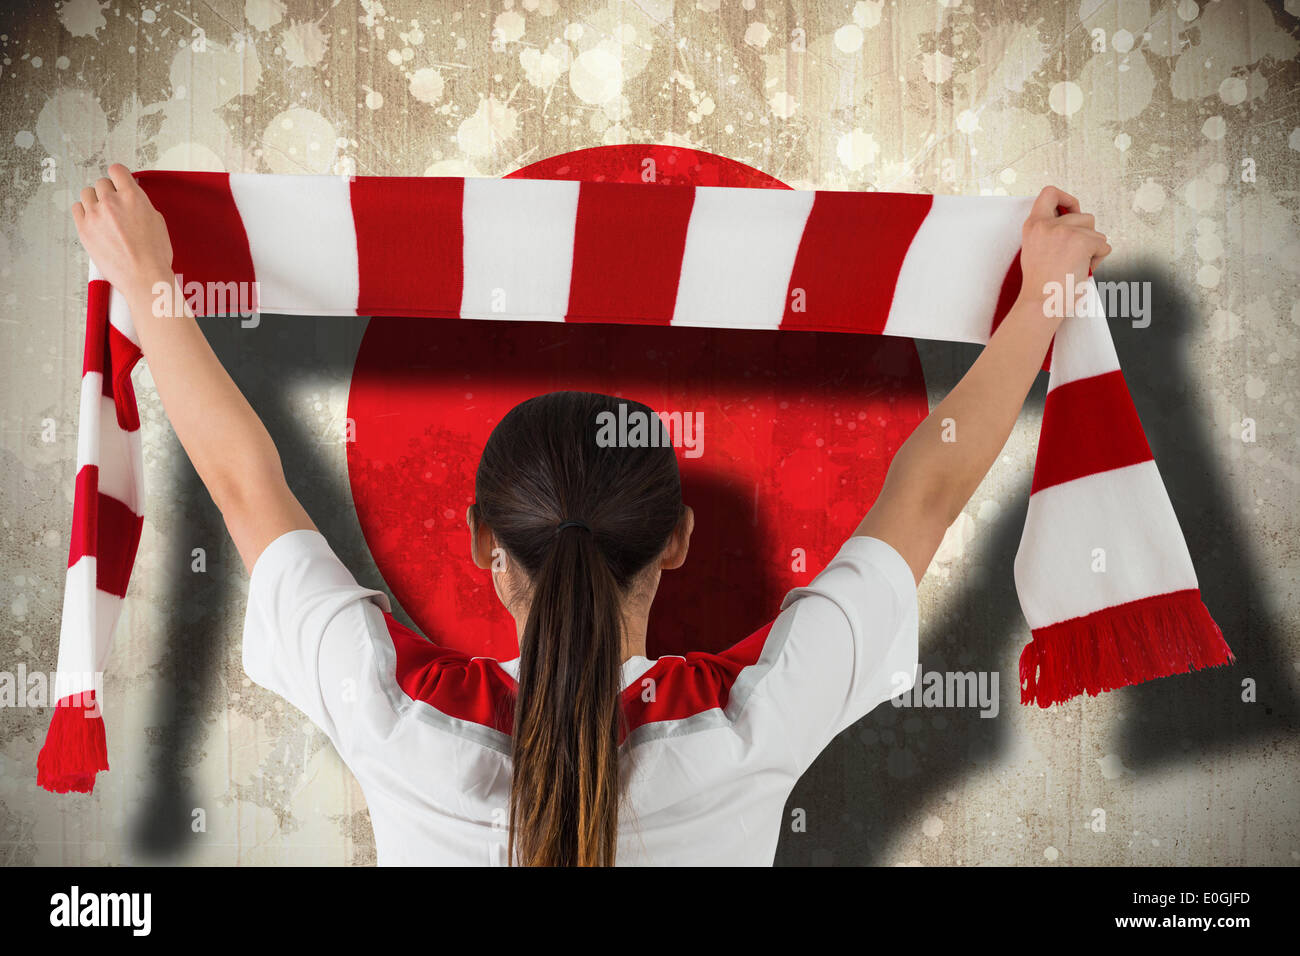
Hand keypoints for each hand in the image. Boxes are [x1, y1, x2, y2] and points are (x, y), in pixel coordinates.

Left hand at [71, 164, 173, 299]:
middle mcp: (111, 202)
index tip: (118, 181)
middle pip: (101, 183)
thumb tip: (132, 200)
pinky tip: (93, 220)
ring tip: (102, 213)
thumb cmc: (154, 255)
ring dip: (94, 200)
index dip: (118, 175)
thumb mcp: (157, 222)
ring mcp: (95, 215)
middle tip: (114, 204)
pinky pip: (77, 209)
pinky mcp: (84, 228)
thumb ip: (141, 205)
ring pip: (87, 194)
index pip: (117, 170)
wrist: (143, 276)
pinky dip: (84, 211)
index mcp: (132, 197)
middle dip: (108, 192)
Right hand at [1017, 186, 1110, 317]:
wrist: (1040, 302)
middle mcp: (1047, 225)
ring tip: (1076, 264)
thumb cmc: (1041, 283)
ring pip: (1096, 231)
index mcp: (1033, 225)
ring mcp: (1064, 232)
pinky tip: (1083, 269)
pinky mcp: (1081, 242)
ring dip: (1093, 248)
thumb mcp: (1035, 248)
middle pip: (1084, 216)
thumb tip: (1075, 219)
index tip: (1072, 210)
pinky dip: (1099, 258)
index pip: (1049, 193)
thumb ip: (1049, 230)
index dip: (1067, 199)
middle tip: (1074, 255)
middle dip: (1087, 234)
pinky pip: (1104, 245)